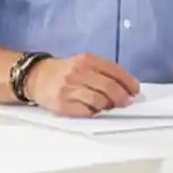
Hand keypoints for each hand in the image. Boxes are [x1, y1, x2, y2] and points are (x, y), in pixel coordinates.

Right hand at [23, 53, 139, 116]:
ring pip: (99, 101)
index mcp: (87, 59)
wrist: (36, 76)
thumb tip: (127, 87)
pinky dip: (94, 113)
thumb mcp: (84, 62)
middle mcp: (79, 72)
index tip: (135, 91)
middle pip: (109, 87)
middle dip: (122, 97)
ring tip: (108, 106)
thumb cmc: (66, 70)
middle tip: (126, 103)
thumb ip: (104, 71)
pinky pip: (85, 112)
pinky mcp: (62, 104)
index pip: (115, 71)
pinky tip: (94, 110)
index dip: (128, 82)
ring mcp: (70, 88)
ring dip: (108, 106)